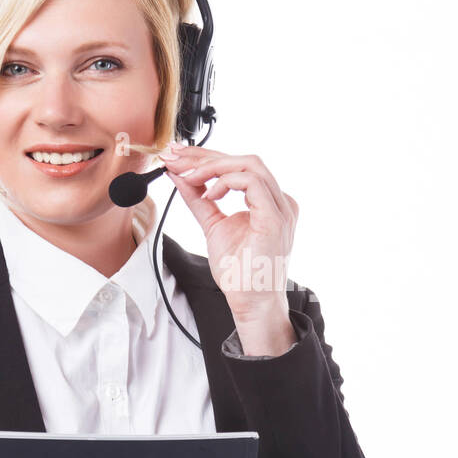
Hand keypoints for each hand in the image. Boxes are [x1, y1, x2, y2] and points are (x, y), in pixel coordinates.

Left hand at [160, 142, 298, 322]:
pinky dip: (225, 182)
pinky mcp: (276, 218)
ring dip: (213, 166)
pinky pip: (252, 182)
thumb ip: (199, 199)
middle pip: (244, 160)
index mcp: (268, 201)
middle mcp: (279, 200)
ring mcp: (281, 208)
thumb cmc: (239, 272)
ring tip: (188, 177)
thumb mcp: (213, 226)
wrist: (250, 302)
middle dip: (206, 155)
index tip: (178, 156)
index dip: (207, 156)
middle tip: (175, 158)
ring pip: (250, 165)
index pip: (239, 166)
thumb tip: (180, 175)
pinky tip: (208, 194)